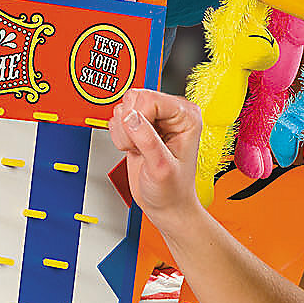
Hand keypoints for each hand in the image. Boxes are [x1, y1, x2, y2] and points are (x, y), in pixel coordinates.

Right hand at [108, 87, 203, 228]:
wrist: (165, 204)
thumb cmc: (172, 190)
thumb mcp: (161, 168)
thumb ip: (147, 141)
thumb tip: (131, 118)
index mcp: (186, 116)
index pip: (151, 98)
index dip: (139, 118)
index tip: (142, 140)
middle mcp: (171, 113)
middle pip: (135, 98)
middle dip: (130, 125)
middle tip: (140, 146)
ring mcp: (154, 118)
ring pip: (123, 107)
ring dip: (123, 132)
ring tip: (139, 149)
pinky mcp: (140, 126)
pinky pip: (117, 118)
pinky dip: (119, 136)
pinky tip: (134, 149)